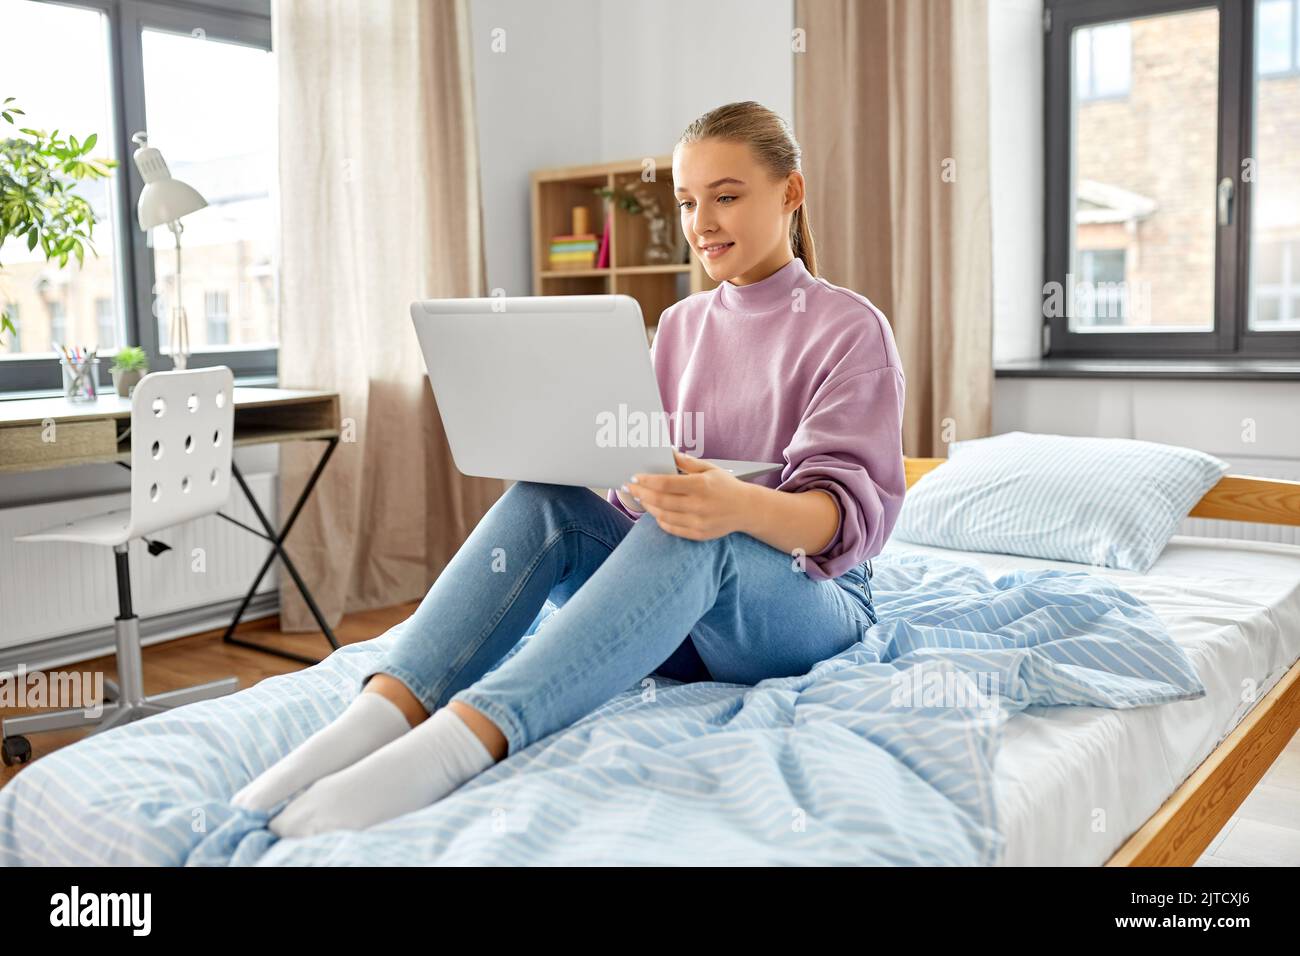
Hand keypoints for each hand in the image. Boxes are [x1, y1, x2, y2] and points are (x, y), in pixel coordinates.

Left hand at [624, 450, 752, 540]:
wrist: (747, 509)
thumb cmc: (726, 486)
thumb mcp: (710, 468)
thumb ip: (687, 462)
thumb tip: (667, 452)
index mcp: (701, 485)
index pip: (665, 483)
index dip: (646, 481)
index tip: (635, 477)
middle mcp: (699, 505)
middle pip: (660, 500)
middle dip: (641, 493)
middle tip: (631, 488)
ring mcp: (699, 522)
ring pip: (663, 516)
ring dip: (648, 507)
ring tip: (642, 498)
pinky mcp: (699, 534)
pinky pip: (672, 528)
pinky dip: (660, 520)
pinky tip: (655, 511)